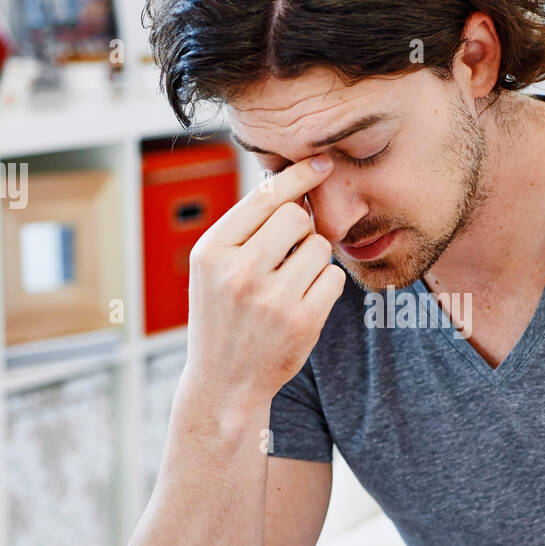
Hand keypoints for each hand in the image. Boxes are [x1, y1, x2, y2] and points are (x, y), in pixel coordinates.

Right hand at [183, 155, 344, 406]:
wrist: (223, 384)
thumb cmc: (223, 316)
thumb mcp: (213, 269)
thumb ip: (244, 228)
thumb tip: (289, 182)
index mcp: (211, 252)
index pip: (264, 198)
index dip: (299, 175)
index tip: (323, 161)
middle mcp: (238, 272)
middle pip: (297, 217)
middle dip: (301, 228)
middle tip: (288, 253)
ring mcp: (271, 300)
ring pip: (319, 246)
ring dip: (313, 259)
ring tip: (290, 282)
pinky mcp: (301, 322)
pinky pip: (333, 278)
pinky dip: (325, 285)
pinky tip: (304, 301)